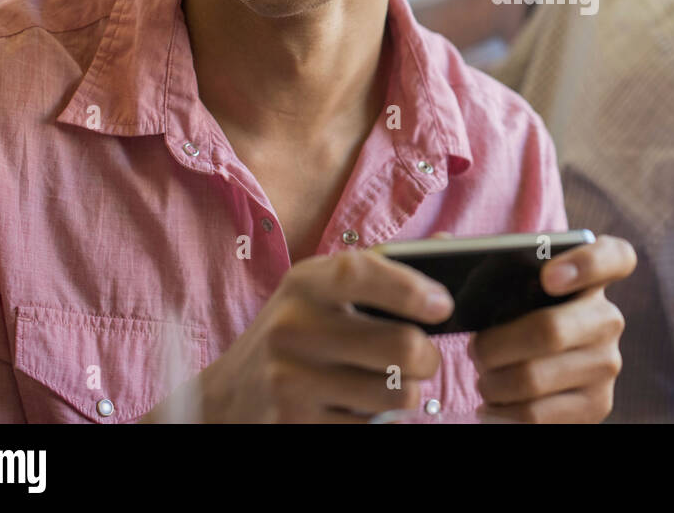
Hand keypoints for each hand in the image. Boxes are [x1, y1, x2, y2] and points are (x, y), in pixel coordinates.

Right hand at [145, 251, 452, 422]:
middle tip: (423, 357)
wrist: (228, 397)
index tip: (442, 306)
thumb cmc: (293, 332)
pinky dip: (378, 418)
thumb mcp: (320, 290)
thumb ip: (380, 269)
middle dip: (428, 357)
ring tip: (390, 381)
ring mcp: (292, 380)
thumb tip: (445, 247)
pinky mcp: (296, 424)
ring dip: (407, 392)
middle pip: (401, 347)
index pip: (363, 273)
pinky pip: (372, 425)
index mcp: (305, 283)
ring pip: (397, 393)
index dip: (411, 289)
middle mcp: (294, 328)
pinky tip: (357, 404)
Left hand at [470, 234, 636, 422]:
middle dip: (496, 344)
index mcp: (591, 279)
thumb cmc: (513, 323)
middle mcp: (608, 318)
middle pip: (552, 330)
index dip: (586, 264)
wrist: (530, 382)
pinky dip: (503, 411)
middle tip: (474, 350)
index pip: (615, 257)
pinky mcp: (597, 404)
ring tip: (483, 378)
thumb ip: (480, 262)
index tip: (547, 276)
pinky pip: (537, 413)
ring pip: (534, 377)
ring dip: (493, 381)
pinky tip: (492, 405)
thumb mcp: (505, 291)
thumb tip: (443, 243)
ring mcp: (606, 363)